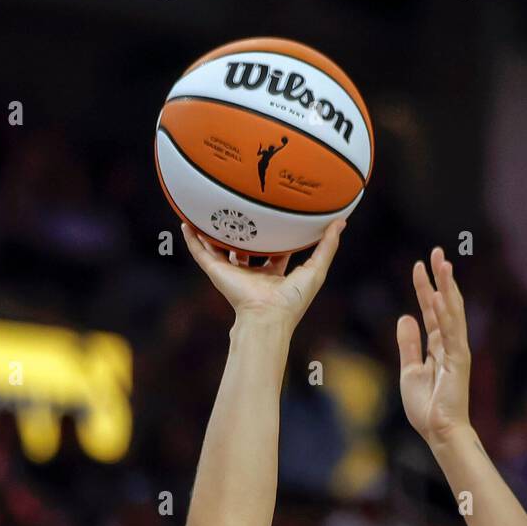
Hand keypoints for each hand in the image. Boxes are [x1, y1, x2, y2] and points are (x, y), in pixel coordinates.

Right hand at [180, 218, 345, 330]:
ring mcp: (232, 273)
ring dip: (213, 232)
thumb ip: (327, 246)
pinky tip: (185, 223)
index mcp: (273, 275)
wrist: (268, 316)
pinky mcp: (217, 273)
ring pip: (220, 249)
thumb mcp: (316, 269)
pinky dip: (192, 239)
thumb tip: (341, 222)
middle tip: (241, 209)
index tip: (275, 216)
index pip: (273, 251)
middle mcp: (251, 273)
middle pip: (245, 249)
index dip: (274, 235)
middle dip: (243, 232)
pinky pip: (201, 252)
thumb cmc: (293, 300)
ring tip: (208, 211)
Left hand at [397, 246, 471, 448]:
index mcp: (438, 346)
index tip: (419, 265)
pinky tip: (440, 296)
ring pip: (452, 313)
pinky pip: (451, 332)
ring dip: (447, 287)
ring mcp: (457, 351)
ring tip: (443, 263)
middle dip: (440, 278)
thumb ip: (409, 344)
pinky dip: (446, 313)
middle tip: (436, 252)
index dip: (426, 288)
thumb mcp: (410, 370)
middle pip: (445, 304)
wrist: (439, 432)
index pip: (431, 311)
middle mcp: (450, 344)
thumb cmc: (427, 407)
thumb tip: (405, 316)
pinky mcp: (458, 361)